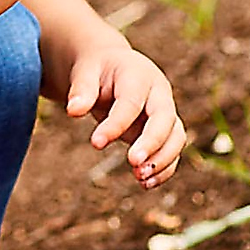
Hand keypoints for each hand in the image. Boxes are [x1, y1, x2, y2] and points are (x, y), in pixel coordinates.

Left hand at [65, 45, 184, 188]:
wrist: (111, 66)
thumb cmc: (97, 69)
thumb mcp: (85, 71)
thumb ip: (81, 89)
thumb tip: (73, 111)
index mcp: (138, 75)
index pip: (130, 102)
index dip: (115, 125)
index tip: (95, 143)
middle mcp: (158, 93)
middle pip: (165, 118)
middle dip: (152, 143)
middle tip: (133, 164)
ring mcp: (165, 112)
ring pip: (176, 137)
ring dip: (162, 160)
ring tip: (141, 180)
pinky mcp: (164, 131)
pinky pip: (172, 150)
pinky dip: (164, 169)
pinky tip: (146, 184)